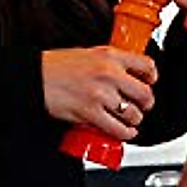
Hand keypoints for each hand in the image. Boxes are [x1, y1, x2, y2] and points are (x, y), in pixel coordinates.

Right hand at [41, 46, 156, 138]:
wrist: (34, 77)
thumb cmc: (57, 66)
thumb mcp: (89, 53)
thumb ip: (110, 62)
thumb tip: (128, 72)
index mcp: (110, 56)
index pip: (147, 65)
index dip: (152, 77)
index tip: (149, 83)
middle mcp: (109, 74)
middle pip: (145, 94)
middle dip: (147, 104)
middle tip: (142, 106)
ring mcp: (100, 95)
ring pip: (133, 114)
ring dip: (134, 120)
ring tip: (129, 120)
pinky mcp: (90, 113)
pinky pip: (118, 129)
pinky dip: (125, 133)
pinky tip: (124, 132)